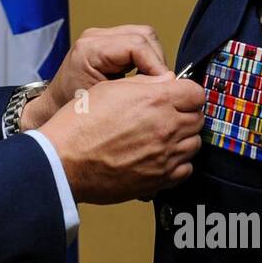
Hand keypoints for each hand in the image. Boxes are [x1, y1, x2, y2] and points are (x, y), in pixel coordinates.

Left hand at [20, 25, 169, 130]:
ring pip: (144, 36)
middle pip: (144, 35)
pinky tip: (142, 76)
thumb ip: (134, 88)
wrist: (54, 108)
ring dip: (153, 58)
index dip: (155, 65)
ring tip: (151, 82)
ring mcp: (101, 36)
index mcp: (90, 49)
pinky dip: (146, 58)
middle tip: (159, 85)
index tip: (163, 86)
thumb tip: (166, 83)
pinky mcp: (107, 41)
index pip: (137, 45)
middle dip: (156, 61)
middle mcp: (95, 37)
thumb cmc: (72, 109)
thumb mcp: (105, 102)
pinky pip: (137, 41)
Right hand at [37, 73, 204, 203]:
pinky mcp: (159, 179)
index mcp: (155, 100)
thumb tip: (166, 83)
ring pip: (193, 144)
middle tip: (165, 116)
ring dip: (182, 139)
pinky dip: (177, 164)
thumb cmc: (79, 124)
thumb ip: (144, 84)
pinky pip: (185, 169)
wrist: (63, 160)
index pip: (196, 93)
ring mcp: (165, 156)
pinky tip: (159, 158)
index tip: (177, 96)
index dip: (186, 93)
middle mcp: (166, 127)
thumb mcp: (108, 89)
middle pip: (197, 118)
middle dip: (185, 114)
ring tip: (160, 138)